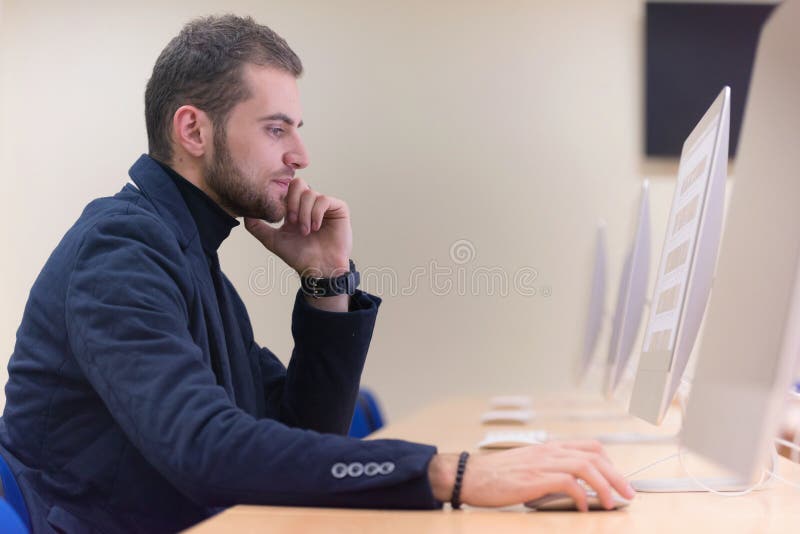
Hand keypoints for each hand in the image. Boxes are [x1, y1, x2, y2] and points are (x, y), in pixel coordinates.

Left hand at [244, 177, 351, 277]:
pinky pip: (324, 199)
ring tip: (305, 231)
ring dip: (304, 213)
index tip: (281, 217)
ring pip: (311, 193)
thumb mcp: (272, 241)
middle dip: (292, 202)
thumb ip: (257, 227)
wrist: (318, 268)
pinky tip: (315, 227)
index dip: (282, 198)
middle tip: (291, 221)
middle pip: (298, 183)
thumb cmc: (298, 256)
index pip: (287, 189)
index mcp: (295, 208)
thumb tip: (245, 214)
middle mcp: (309, 204)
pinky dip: (316, 213)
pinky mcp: (338, 208)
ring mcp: (324, 205)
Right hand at [428, 441, 634, 511]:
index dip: (610, 463)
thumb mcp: (527, 466)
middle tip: (628, 493)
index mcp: (549, 448)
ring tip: (612, 502)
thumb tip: (570, 487)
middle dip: (617, 476)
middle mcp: (549, 451)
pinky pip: (568, 483)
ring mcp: (543, 463)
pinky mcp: (535, 479)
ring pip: (586, 467)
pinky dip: (581, 495)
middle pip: (594, 456)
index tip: (618, 479)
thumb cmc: (495, 475)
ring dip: (605, 486)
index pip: (590, 447)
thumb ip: (548, 470)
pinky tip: (584, 507)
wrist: (471, 476)